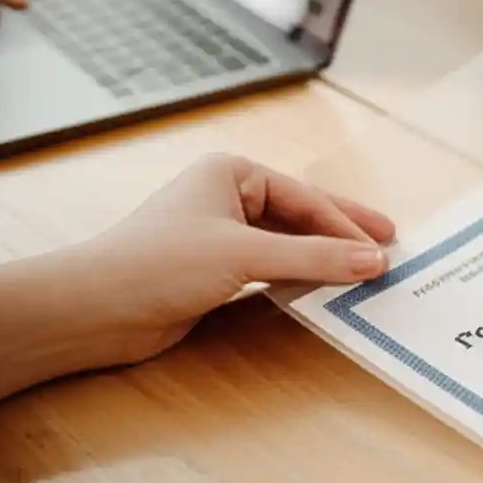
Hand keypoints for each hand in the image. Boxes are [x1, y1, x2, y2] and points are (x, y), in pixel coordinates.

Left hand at [79, 154, 394, 367]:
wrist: (94, 309)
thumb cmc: (158, 263)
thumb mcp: (246, 255)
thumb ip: (314, 257)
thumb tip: (374, 260)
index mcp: (232, 173)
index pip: (305, 199)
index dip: (347, 225)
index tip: (384, 248)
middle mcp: (226, 197)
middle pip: (300, 215)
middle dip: (343, 233)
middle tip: (388, 245)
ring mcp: (219, 234)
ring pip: (287, 243)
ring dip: (323, 257)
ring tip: (363, 269)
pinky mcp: (212, 270)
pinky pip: (270, 268)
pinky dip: (299, 277)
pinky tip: (322, 287)